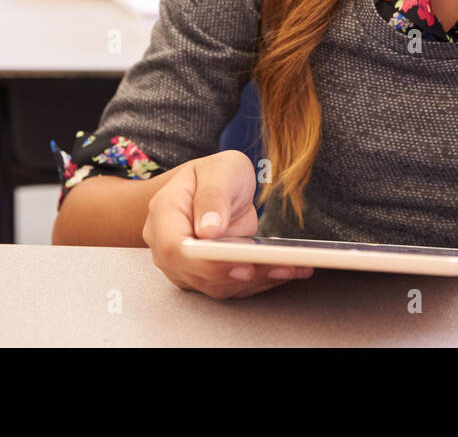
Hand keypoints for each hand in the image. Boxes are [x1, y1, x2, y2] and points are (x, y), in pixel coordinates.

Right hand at [142, 150, 311, 298]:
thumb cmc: (212, 175)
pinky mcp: (204, 276)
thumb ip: (213, 195)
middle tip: (282, 266)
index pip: (176, 248)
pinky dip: (259, 281)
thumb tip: (208, 231)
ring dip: (257, 280)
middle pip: (198, 273)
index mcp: (164, 213)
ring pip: (217, 285)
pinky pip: (230, 286)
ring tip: (293, 267)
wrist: (210, 187)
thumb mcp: (219, 170)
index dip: (207, 262)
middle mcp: (167, 245)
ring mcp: (183, 265)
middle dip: (243, 274)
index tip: (242, 263)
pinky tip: (285, 271)